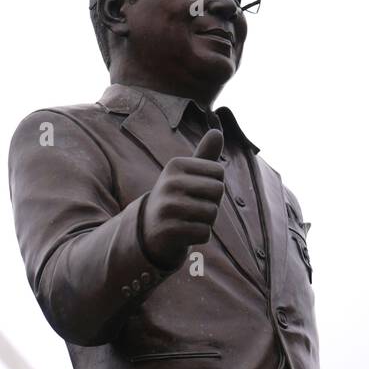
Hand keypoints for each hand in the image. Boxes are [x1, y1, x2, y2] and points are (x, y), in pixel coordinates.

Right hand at [141, 128, 225, 268]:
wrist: (150, 230)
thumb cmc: (176, 199)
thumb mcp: (187, 175)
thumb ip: (204, 155)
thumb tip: (217, 131)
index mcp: (175, 165)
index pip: (219, 171)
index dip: (214, 185)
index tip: (196, 191)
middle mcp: (169, 183)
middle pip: (218, 191)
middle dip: (212, 203)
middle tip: (194, 208)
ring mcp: (167, 207)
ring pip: (212, 213)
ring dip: (206, 221)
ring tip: (188, 220)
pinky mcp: (168, 230)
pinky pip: (204, 233)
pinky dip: (199, 236)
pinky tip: (184, 233)